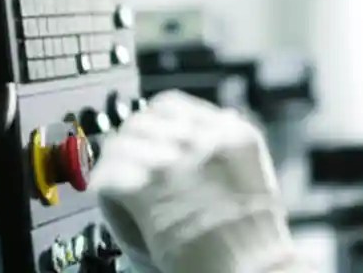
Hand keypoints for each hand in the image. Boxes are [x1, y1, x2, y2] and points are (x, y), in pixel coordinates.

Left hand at [90, 91, 309, 272]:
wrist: (252, 270)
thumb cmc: (256, 238)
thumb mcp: (255, 175)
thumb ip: (229, 146)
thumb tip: (220, 119)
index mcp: (231, 132)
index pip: (170, 105)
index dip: (151, 123)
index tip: (146, 138)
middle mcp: (201, 138)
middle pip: (140, 122)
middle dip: (129, 144)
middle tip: (126, 165)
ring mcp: (173, 161)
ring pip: (119, 146)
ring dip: (116, 167)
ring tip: (121, 186)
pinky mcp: (148, 190)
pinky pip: (108, 176)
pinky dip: (106, 190)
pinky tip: (115, 201)